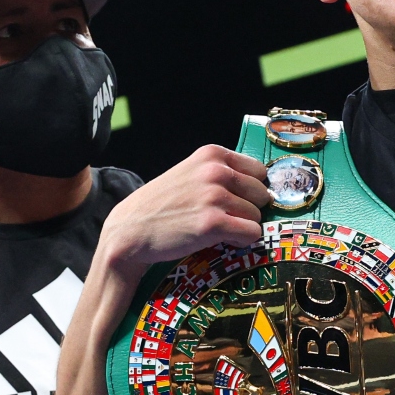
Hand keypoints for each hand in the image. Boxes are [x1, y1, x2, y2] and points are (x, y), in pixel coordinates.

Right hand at [97, 145, 269, 270]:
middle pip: (261, 194)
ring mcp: (215, 197)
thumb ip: (221, 173)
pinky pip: (251, 234)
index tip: (235, 200)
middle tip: (222, 217)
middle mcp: (216, 171)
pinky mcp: (213, 224)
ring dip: (241, 226)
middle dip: (248, 209)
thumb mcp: (190, 173)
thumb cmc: (162, 205)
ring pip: (256, 216)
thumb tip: (263, 187)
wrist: (131, 230)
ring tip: (214, 228)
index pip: (259, 171)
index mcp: (212, 154)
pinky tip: (220, 239)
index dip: (250, 189)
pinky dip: (240, 241)